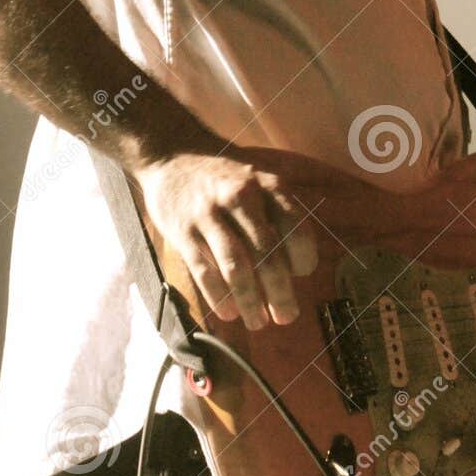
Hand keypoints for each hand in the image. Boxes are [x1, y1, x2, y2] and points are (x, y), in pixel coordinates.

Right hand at [132, 149, 318, 328]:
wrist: (171, 153)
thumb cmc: (223, 177)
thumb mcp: (257, 180)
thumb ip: (276, 214)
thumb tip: (296, 266)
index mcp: (268, 185)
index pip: (296, 227)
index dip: (304, 257)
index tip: (303, 275)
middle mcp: (241, 197)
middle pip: (268, 253)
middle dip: (280, 292)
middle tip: (287, 316)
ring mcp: (210, 214)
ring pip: (237, 266)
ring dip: (251, 301)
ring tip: (258, 322)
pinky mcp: (183, 230)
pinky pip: (204, 270)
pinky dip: (218, 296)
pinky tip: (228, 312)